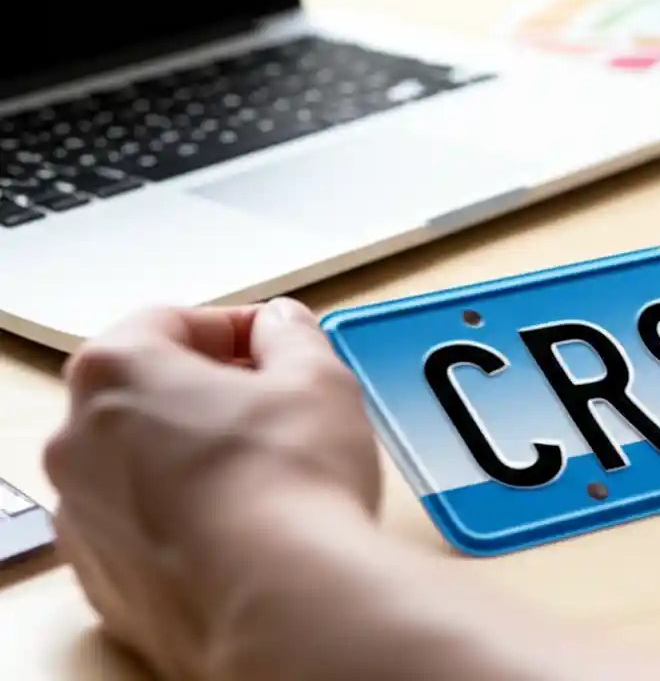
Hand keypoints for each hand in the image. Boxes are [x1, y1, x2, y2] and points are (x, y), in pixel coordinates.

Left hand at [44, 299, 380, 679]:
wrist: (282, 600)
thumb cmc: (291, 484)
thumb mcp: (317, 377)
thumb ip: (292, 336)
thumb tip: (281, 327)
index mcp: (117, 371)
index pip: (171, 323)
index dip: (236, 329)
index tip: (275, 344)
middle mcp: (77, 441)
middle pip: (146, 394)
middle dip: (210, 394)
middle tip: (276, 408)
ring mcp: (83, 518)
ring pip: (140, 467)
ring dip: (193, 459)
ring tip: (266, 476)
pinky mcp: (103, 581)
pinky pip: (143, 531)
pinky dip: (185, 522)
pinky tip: (244, 529)